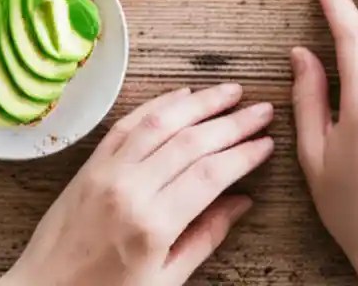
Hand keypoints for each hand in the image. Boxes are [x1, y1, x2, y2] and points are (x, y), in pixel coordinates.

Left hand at [0, 84, 273, 285]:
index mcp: (153, 225)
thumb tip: (241, 202)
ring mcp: (107, 172)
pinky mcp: (90, 164)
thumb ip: (205, 237)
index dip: (244, 154)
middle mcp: (130, 189)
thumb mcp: (165, 280)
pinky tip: (182, 96)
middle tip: (262, 110)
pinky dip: (157, 105)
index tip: (267, 143)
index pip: (212, 174)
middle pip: (192, 142)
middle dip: (232, 122)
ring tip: (230, 91)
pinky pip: (127, 123)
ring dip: (200, 103)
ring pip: (161, 122)